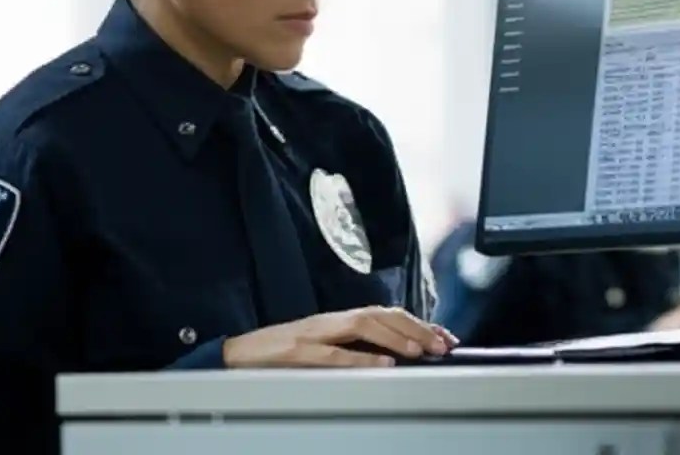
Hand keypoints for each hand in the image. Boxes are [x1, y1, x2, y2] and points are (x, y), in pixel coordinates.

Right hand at [222, 306, 460, 367]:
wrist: (235, 357)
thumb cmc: (281, 357)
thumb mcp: (324, 351)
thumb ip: (355, 351)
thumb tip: (394, 361)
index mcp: (338, 321)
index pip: (386, 315)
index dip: (418, 324)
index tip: (444, 337)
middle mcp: (330, 322)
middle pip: (380, 315)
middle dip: (416, 328)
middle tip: (442, 345)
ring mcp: (312, 334)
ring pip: (361, 327)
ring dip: (395, 338)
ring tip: (419, 351)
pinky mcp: (296, 352)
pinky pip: (333, 355)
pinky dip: (360, 359)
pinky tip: (382, 365)